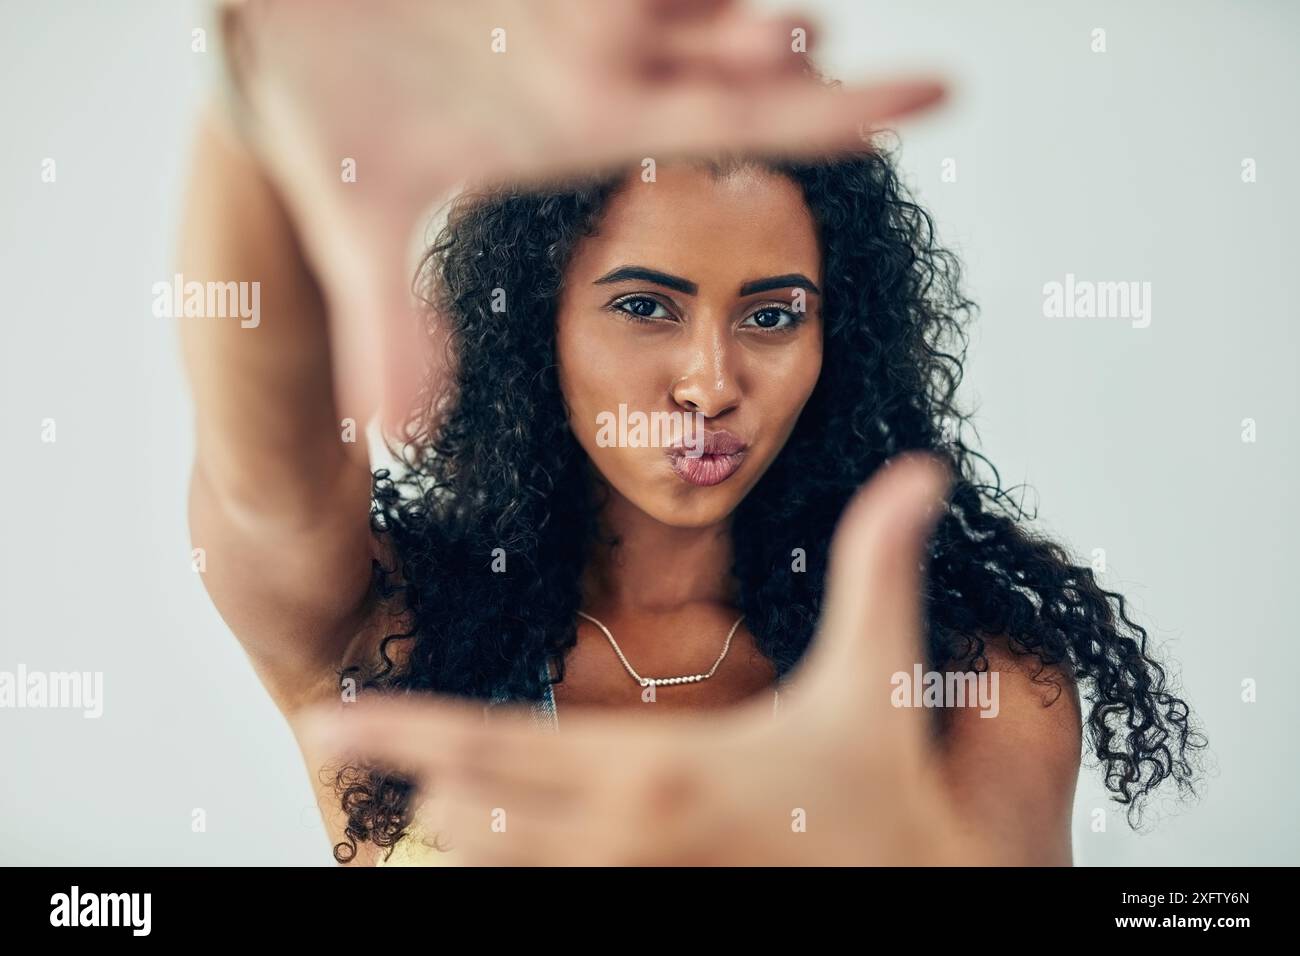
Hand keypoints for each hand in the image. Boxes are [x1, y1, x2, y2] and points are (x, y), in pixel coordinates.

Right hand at [218, 0, 945, 428]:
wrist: (270, 32)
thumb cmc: (325, 115)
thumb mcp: (364, 216)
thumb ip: (395, 322)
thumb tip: (399, 436)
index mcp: (586, 123)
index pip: (741, 123)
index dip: (837, 112)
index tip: (941, 91)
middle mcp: (600, 54)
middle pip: (733, 41)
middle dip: (777, 33)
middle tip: (811, 27)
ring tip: (790, 7)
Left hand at [301, 452, 1001, 865]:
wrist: (917, 889)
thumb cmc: (880, 793)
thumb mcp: (874, 675)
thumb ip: (880, 566)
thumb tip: (917, 470)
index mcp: (653, 768)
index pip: (495, 746)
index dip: (402, 733)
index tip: (325, 725)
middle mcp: (617, 839)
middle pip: (466, 812)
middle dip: (415, 774)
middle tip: (358, 741)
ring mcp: (621, 891)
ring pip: (488, 869)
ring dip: (452, 826)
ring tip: (418, 789)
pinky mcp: (637, 917)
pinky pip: (536, 901)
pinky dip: (500, 870)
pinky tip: (490, 842)